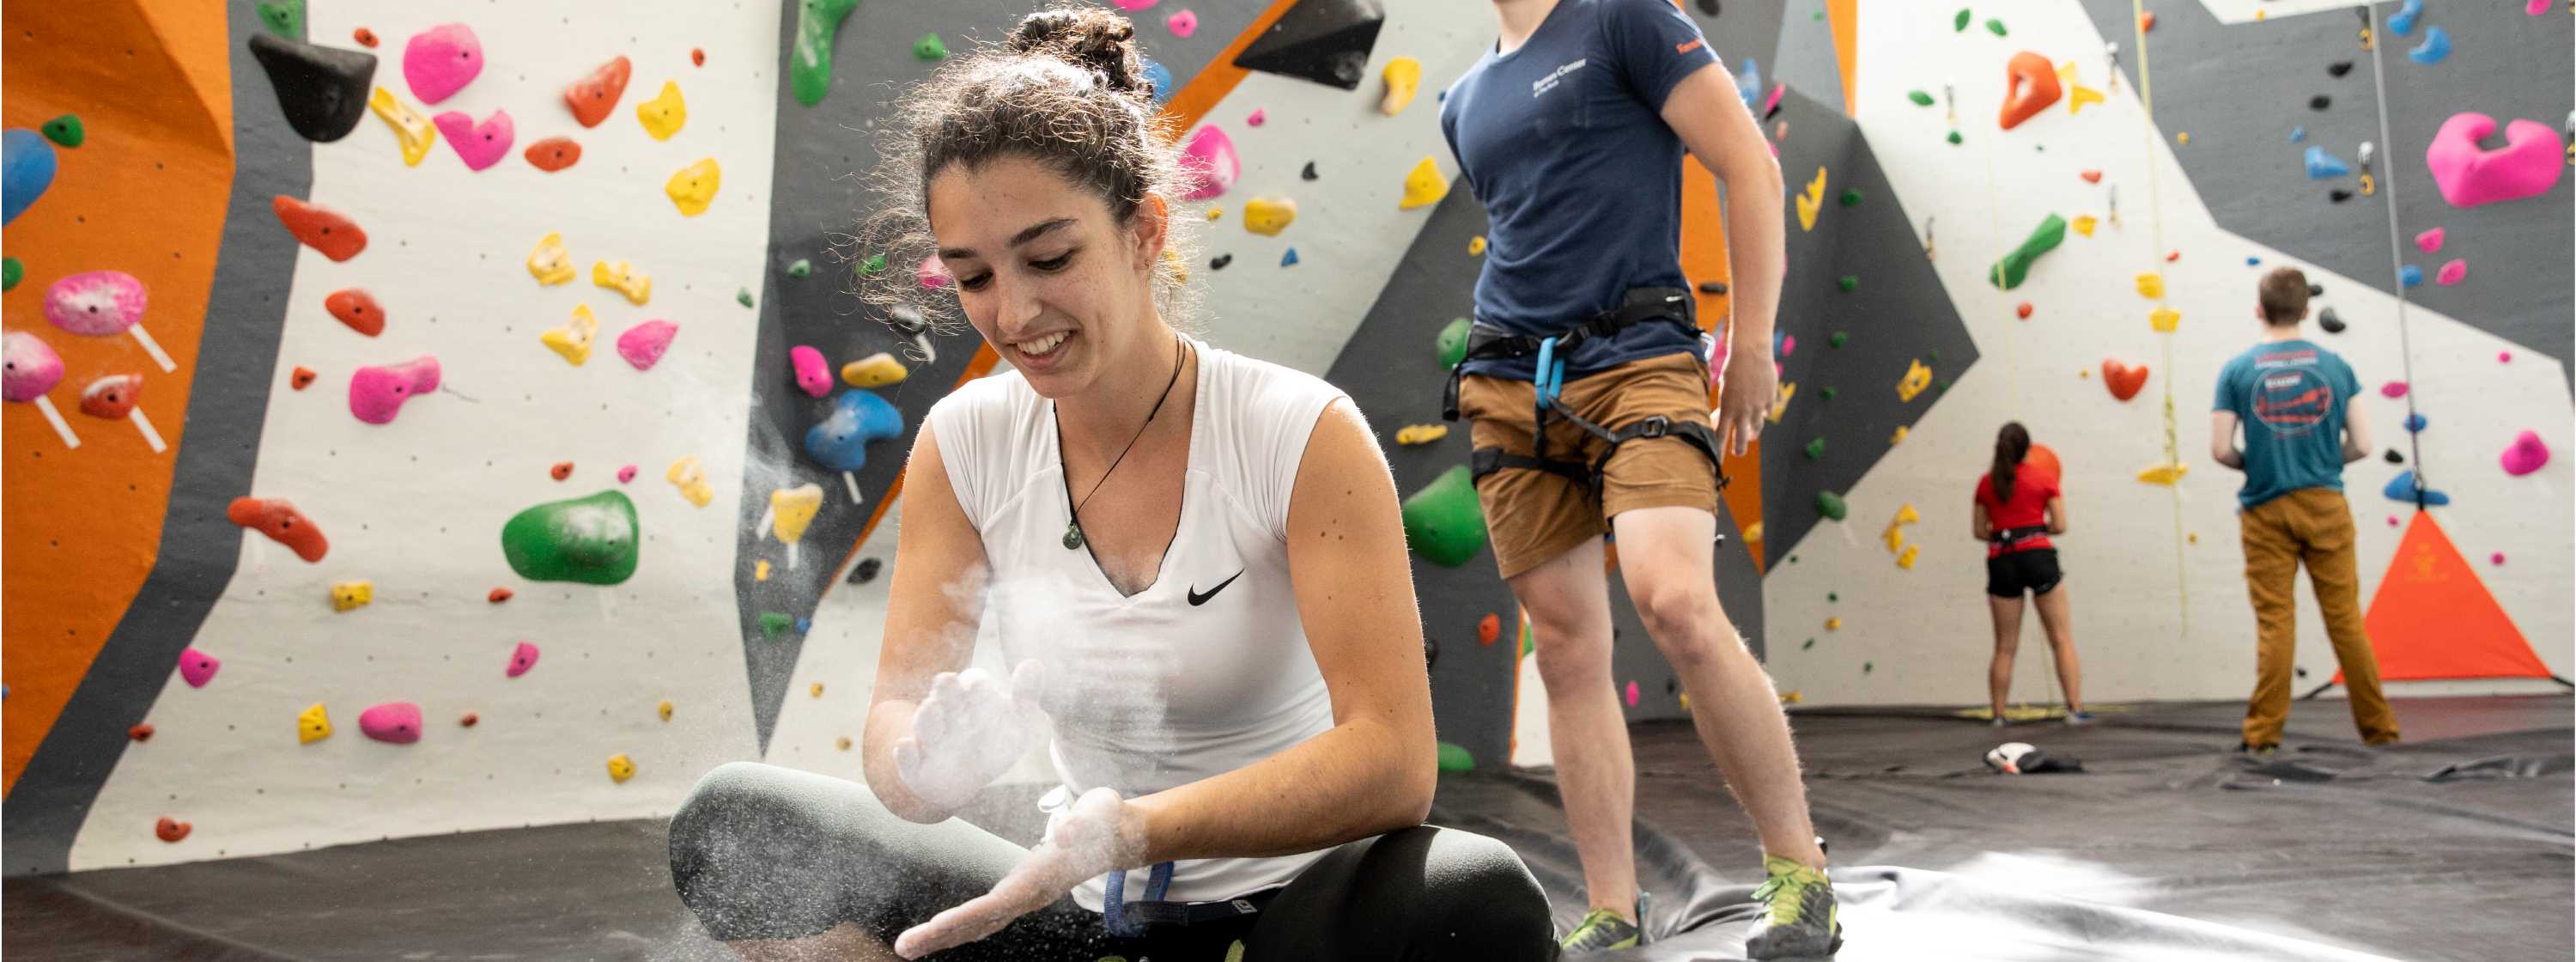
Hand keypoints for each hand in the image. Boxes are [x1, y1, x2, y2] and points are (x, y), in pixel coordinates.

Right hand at [894, 660, 1049, 812]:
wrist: (964, 779)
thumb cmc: (993, 742)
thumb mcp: (1017, 722)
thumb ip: (1026, 695)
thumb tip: (1034, 663)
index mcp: (969, 698)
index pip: (972, 682)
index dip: (975, 684)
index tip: (980, 687)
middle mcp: (946, 712)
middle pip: (943, 695)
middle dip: (946, 690)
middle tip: (948, 681)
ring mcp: (929, 738)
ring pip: (923, 722)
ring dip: (927, 717)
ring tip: (932, 709)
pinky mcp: (915, 765)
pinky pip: (906, 759)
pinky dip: (905, 753)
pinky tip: (905, 746)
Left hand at [894, 787, 1143, 958]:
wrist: (1117, 834)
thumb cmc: (1105, 820)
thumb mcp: (1099, 812)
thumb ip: (1083, 824)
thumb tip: (1064, 833)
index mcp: (1040, 879)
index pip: (997, 903)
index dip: (965, 916)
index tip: (935, 926)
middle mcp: (1029, 895)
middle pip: (980, 922)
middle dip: (940, 936)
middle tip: (903, 947)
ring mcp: (1023, 898)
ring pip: (978, 924)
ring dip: (942, 937)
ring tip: (907, 947)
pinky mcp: (1019, 893)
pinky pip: (983, 917)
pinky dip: (956, 928)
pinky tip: (936, 934)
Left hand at [1715, 345, 1777, 457]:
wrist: (1751, 352)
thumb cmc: (1733, 367)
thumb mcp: (1724, 388)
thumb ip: (1726, 405)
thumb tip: (1724, 417)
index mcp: (1727, 409)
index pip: (1721, 435)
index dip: (1718, 449)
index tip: (1715, 458)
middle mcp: (1743, 411)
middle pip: (1741, 440)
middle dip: (1739, 449)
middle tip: (1737, 453)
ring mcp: (1758, 407)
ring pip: (1757, 428)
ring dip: (1752, 431)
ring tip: (1750, 434)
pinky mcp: (1770, 400)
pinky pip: (1767, 412)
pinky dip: (1763, 412)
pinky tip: (1761, 409)